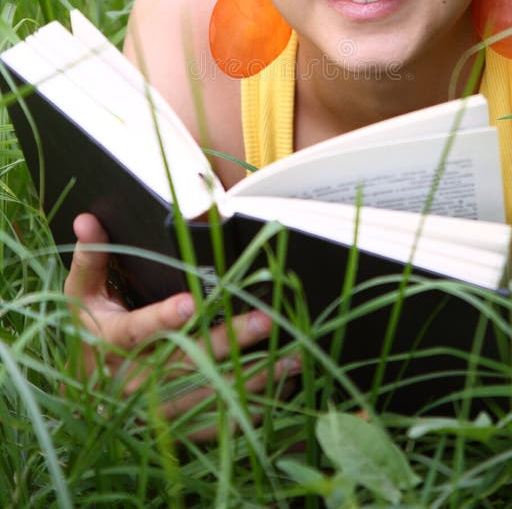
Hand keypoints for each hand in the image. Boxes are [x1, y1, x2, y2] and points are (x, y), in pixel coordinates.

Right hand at [64, 213, 300, 439]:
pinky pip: (217, 425)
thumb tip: (87, 219)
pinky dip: (251, 410)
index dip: (164, 318)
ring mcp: (156, 409)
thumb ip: (90, 258)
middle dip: (228, 341)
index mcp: (112, 342)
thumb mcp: (81, 296)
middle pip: (185, 361)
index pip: (139, 330)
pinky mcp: (175, 428)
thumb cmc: (88, 334)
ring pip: (208, 395)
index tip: (193, 302)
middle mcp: (135, 380)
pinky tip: (282, 389)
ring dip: (252, 379)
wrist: (84, 399)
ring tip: (292, 357)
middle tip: (266, 319)